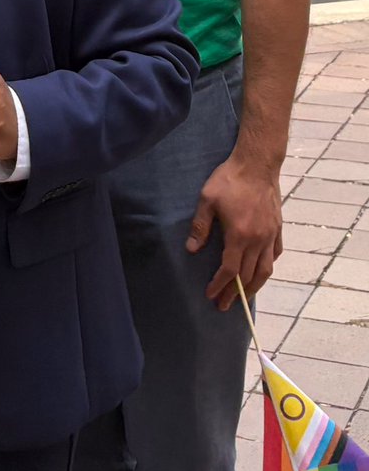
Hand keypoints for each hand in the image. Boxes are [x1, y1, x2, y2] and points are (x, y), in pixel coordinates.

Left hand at [186, 147, 282, 310]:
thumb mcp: (206, 200)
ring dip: (254, 286)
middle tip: (224, 306)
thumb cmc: (228, 180)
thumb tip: (192, 249)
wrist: (257, 164)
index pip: (230, 270)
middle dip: (235, 293)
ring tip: (244, 297)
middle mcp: (258, 240)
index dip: (220, 285)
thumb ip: (200, 226)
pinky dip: (268, 267)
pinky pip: (276, 255)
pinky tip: (261, 271)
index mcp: (239, 235)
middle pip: (248, 275)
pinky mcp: (278, 228)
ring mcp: (271, 235)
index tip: (210, 295)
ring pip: (266, 269)